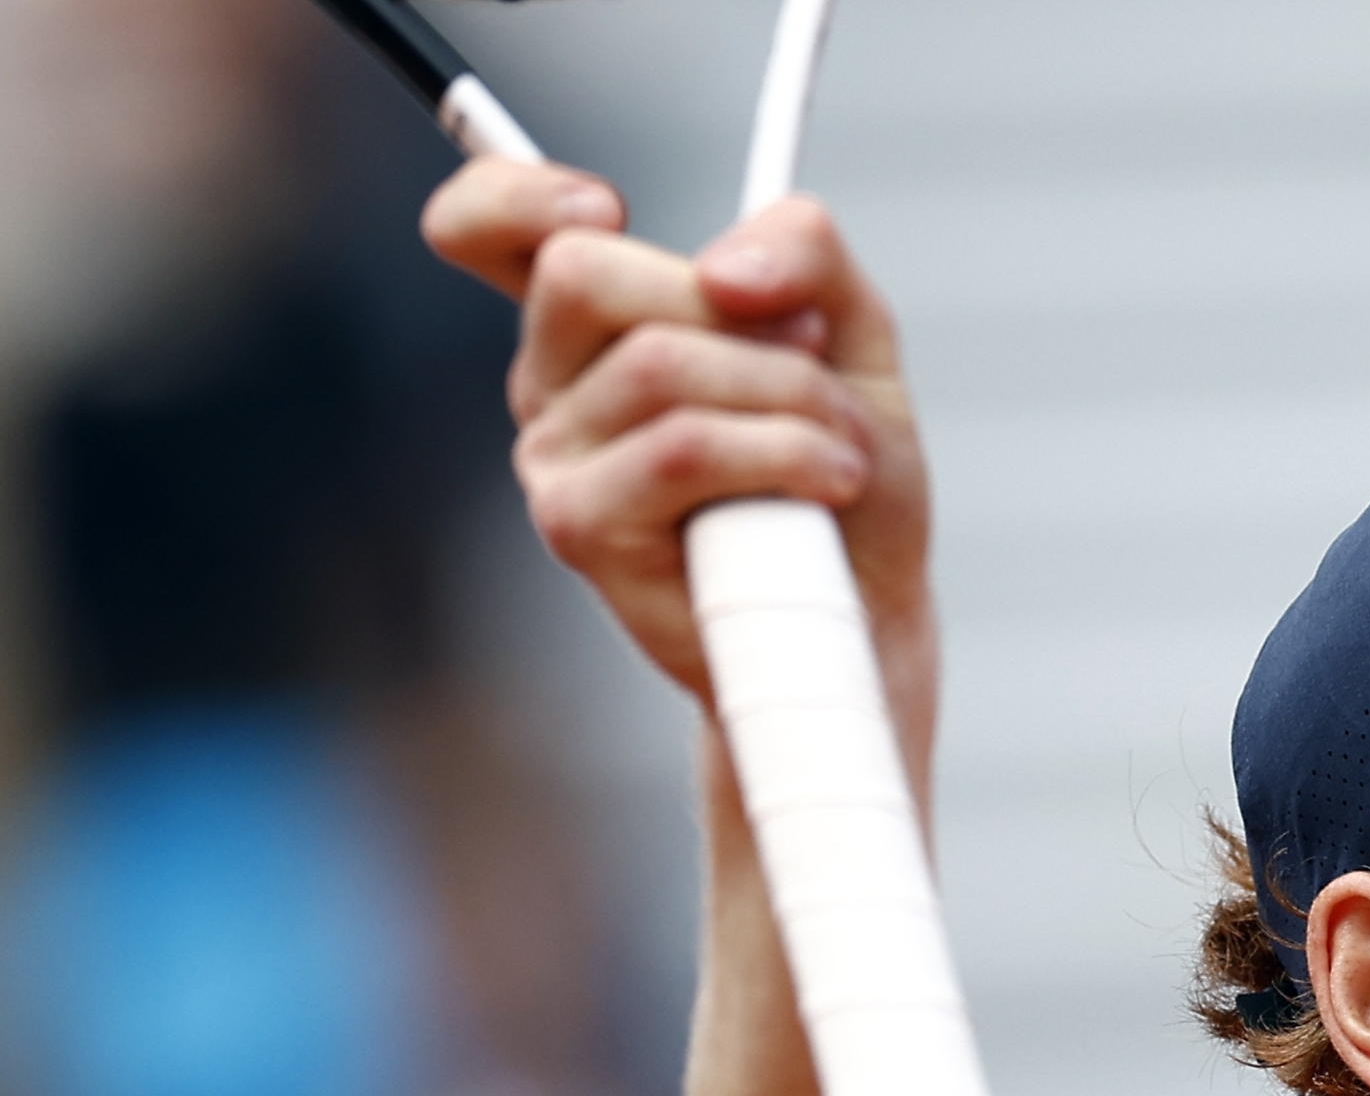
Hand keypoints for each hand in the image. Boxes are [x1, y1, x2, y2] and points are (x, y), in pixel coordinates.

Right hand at [420, 159, 934, 735]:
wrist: (870, 606)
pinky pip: (680, 448)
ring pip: (656, 363)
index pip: (483, 227)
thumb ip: (805, 253)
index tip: (606, 208)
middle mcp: (551, 381)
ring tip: (844, 452)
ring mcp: (552, 457)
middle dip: (729, 307)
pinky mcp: (578, 526)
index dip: (513, 198)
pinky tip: (831, 484)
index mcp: (594, 319)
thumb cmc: (848, 469)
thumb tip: (728, 268)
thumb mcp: (853, 331)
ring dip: (788, 395)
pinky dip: (783, 453)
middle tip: (812, 354)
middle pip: (583, 271)